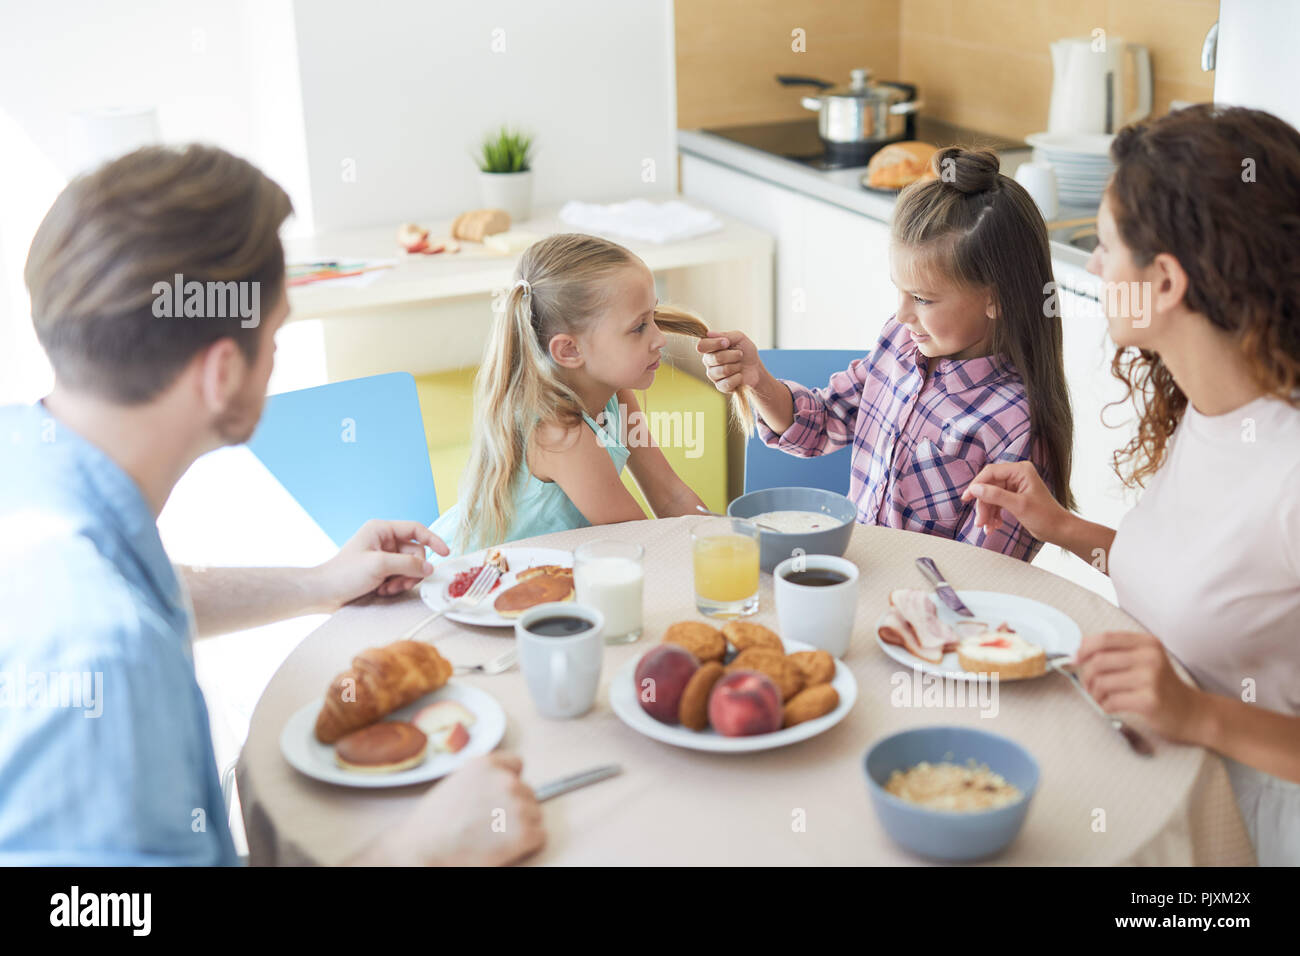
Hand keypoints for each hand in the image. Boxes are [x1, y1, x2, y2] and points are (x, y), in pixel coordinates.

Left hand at [314, 519, 449, 610]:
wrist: (324, 593)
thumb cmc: (344, 574)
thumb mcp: (379, 565)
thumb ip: (408, 565)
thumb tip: (430, 568)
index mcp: (382, 529)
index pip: (416, 530)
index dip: (433, 540)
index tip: (445, 552)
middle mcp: (384, 541)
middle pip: (416, 553)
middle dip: (410, 570)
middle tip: (399, 583)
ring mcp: (383, 557)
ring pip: (410, 567)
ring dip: (403, 581)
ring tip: (387, 589)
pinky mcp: (382, 571)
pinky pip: (401, 576)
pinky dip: (396, 586)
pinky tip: (382, 590)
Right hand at [359, 753, 545, 865]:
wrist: (423, 850)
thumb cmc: (432, 824)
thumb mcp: (456, 783)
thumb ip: (482, 780)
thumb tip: (499, 787)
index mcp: (487, 764)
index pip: (516, 765)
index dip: (509, 782)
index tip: (498, 798)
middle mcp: (506, 780)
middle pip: (528, 792)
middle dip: (515, 807)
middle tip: (491, 824)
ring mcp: (517, 806)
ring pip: (535, 814)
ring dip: (522, 826)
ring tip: (494, 837)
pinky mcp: (525, 832)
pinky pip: (540, 837)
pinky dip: (528, 845)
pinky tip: (506, 849)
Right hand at [697, 330, 762, 393]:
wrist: (755, 368)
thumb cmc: (745, 351)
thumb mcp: (739, 338)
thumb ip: (726, 335)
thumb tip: (709, 334)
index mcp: (709, 348)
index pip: (702, 346)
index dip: (714, 344)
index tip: (727, 343)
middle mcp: (708, 361)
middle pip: (715, 358)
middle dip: (733, 355)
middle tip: (740, 355)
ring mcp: (713, 375)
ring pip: (723, 370)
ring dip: (737, 366)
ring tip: (739, 365)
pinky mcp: (720, 386)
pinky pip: (727, 383)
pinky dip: (738, 378)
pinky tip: (739, 376)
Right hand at [960, 460, 1068, 543]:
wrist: (1059, 530)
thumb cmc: (1046, 517)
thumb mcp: (1018, 506)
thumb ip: (995, 495)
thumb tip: (975, 489)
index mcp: (1021, 471)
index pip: (991, 472)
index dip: (977, 485)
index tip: (966, 498)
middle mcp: (1017, 475)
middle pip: (989, 486)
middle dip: (983, 505)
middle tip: (980, 521)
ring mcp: (1015, 486)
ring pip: (991, 497)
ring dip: (987, 513)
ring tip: (986, 527)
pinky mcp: (1014, 497)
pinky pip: (997, 503)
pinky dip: (993, 515)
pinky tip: (994, 526)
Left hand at [1074, 631, 1203, 742]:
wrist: (1193, 712)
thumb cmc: (1162, 687)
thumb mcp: (1146, 660)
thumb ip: (1118, 652)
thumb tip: (1078, 652)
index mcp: (1147, 643)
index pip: (1105, 638)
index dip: (1083, 648)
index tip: (1074, 659)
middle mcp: (1150, 657)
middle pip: (1099, 660)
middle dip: (1087, 676)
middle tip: (1089, 686)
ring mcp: (1151, 678)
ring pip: (1102, 682)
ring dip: (1094, 693)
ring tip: (1101, 698)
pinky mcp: (1149, 700)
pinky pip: (1111, 701)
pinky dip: (1104, 706)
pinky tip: (1111, 707)